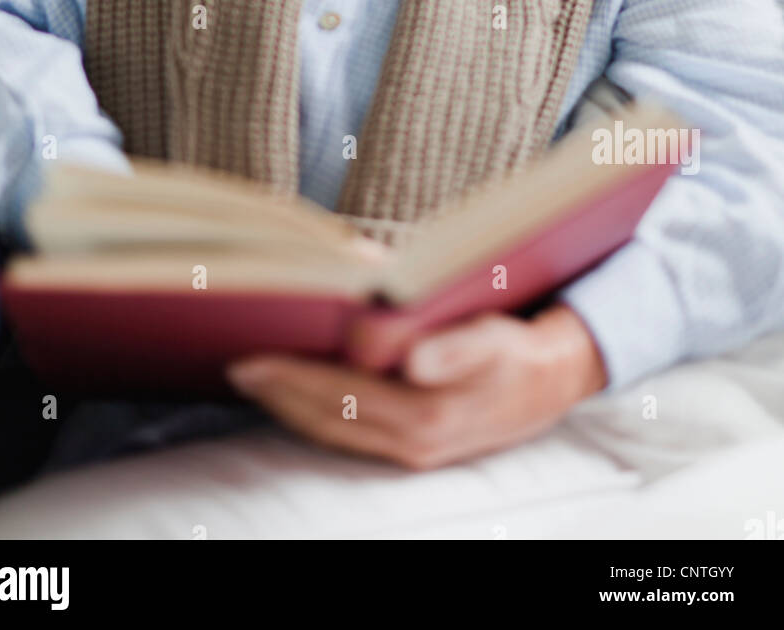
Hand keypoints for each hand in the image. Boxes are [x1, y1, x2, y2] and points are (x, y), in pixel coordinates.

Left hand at [224, 303, 607, 469]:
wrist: (550, 383)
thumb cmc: (515, 350)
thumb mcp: (492, 338)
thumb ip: (451, 347)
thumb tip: (409, 357)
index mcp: (426, 413)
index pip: (340, 396)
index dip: (292, 379)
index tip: (251, 358)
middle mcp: (413, 441)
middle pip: (326, 419)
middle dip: (278, 393)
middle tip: (235, 365)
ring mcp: (412, 449)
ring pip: (334, 431)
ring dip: (291, 407)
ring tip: (256, 378)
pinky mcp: (414, 447)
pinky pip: (351, 434)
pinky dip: (317, 415)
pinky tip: (298, 395)